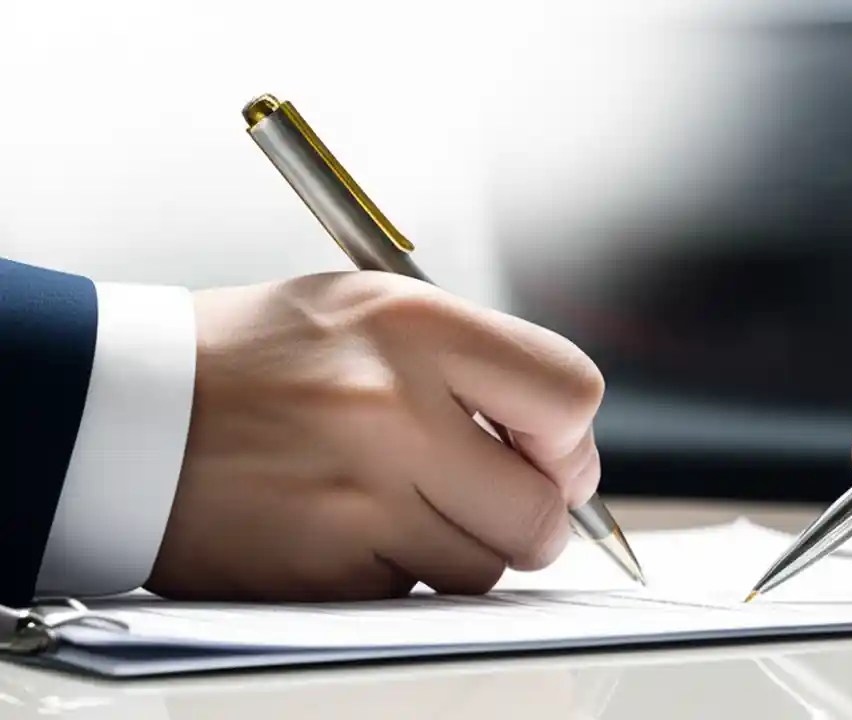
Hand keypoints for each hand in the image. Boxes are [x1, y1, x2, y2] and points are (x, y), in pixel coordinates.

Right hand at [146, 271, 604, 600]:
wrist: (127, 411)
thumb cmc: (258, 359)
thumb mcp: (371, 312)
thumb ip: (475, 365)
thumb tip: (563, 439)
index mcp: (415, 327)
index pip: (569, 393)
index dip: (571, 438)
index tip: (552, 451)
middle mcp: (394, 409)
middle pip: (542, 509)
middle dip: (535, 516)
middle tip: (499, 500)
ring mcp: (357, 497)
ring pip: (485, 567)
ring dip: (464, 549)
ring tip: (404, 505)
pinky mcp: (323, 569)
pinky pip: (414, 595)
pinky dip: (398, 574)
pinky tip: (349, 529)